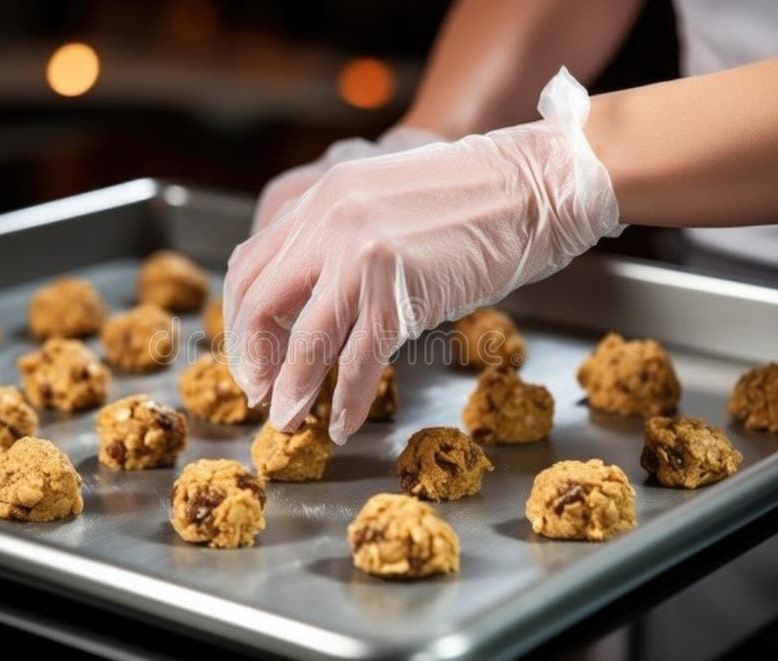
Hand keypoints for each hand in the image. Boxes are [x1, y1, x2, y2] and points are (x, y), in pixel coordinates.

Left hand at [225, 68, 621, 442]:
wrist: (535, 185)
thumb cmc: (473, 201)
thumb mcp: (384, 205)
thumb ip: (340, 242)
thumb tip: (313, 304)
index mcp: (320, 198)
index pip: (252, 265)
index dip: (242, 320)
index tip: (250, 354)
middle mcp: (328, 220)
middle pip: (262, 302)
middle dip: (253, 357)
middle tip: (257, 394)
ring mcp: (360, 253)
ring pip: (306, 337)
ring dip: (291, 388)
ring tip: (288, 421)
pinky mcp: (398, 288)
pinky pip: (359, 358)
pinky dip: (346, 398)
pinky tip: (342, 422)